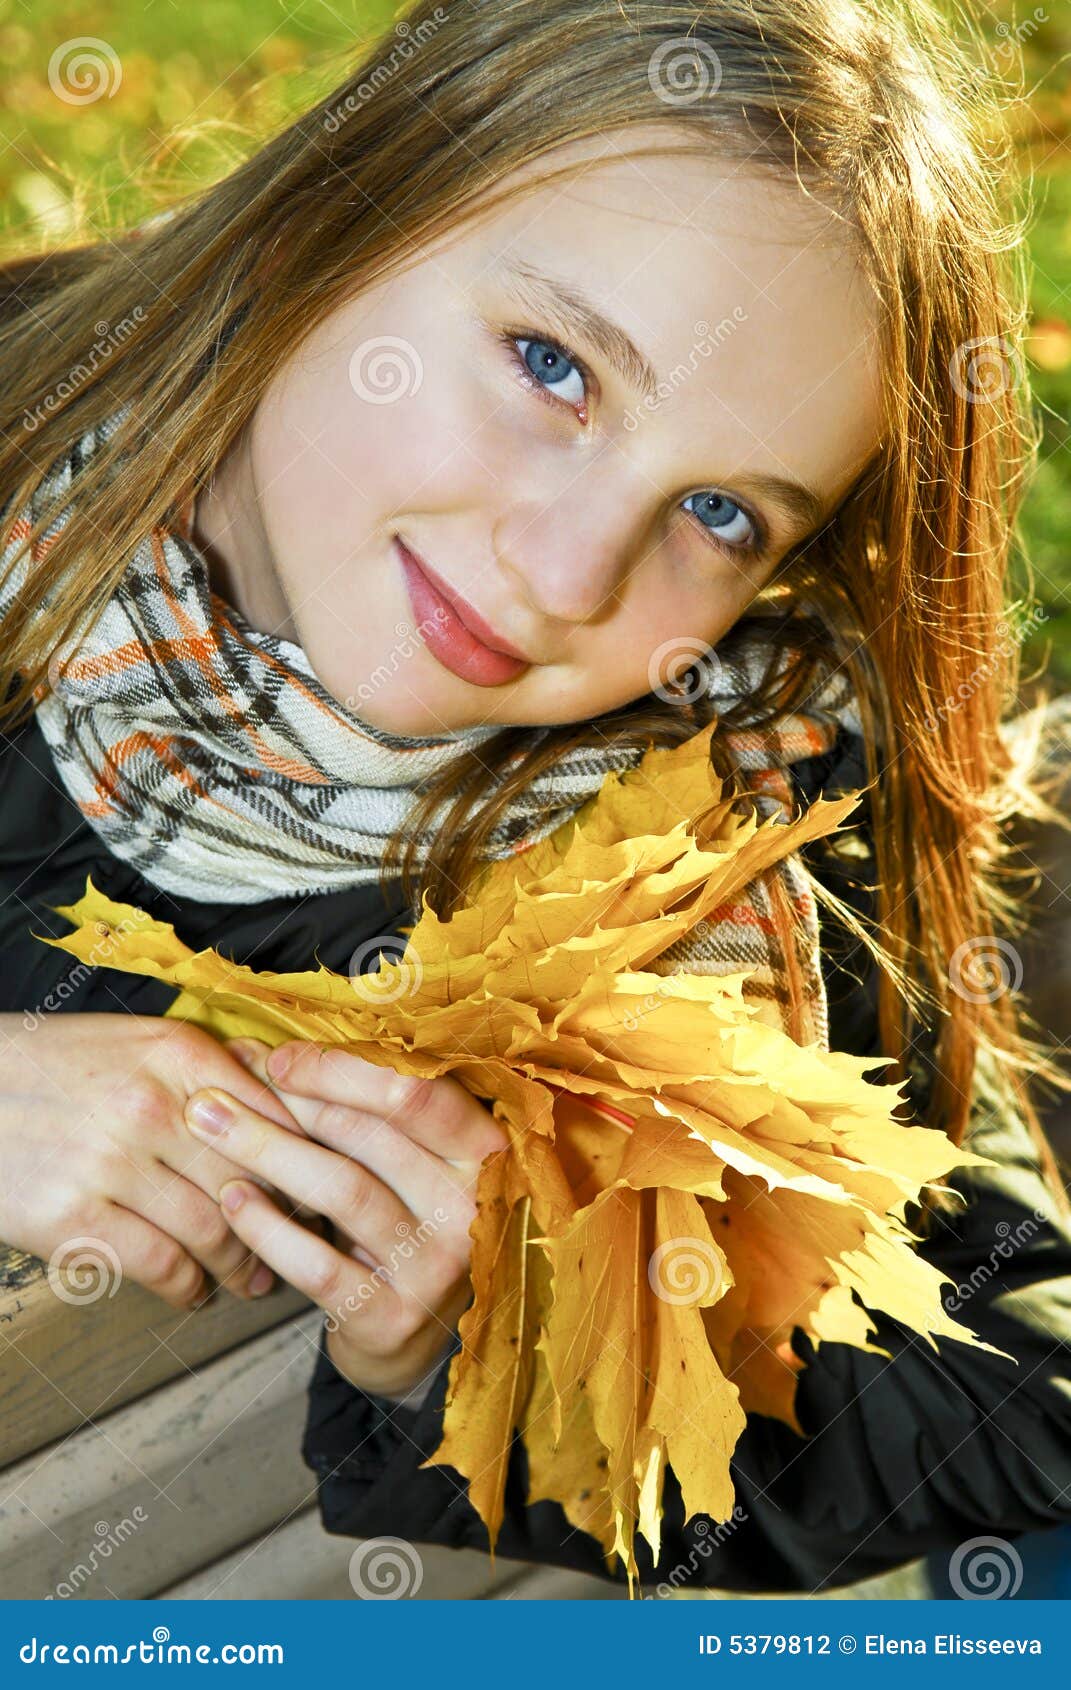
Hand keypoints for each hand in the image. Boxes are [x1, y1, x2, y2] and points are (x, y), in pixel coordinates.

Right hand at [0, 1012, 309, 1309]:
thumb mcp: (137, 1041)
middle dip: (284, 1224)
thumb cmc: (55, 1067)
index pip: (276, 1116)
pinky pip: (160, 1264)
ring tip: (249, 1279)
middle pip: (252, 1178)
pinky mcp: (73, 1217)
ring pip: (213, 1229)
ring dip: (240, 1266)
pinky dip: (187, 1287)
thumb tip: (284, 1091)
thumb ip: (210, 1066)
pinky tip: (191, 1291)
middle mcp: (153, 1103)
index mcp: (178, 1052)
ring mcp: (111, 1162)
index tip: (321, 1192)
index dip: (308, 1164)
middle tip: (297, 1246)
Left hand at [184, 1039, 508, 1400]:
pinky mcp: (392, 1317)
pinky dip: (268, 1228)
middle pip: (371, 1136)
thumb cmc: (392, 1218)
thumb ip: (339, 1104)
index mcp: (484, 1151)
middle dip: (285, 1105)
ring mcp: (436, 1267)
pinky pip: (319, 1264)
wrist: (409, 1336)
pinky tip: (231, 1200)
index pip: (416, 1094)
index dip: (341, 1071)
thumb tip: (248, 1050)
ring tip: (207, 1128)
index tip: (275, 1060)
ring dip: (266, 1152)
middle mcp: (470, 1207)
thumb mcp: (391, 1159)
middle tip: (212, 1090)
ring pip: (342, 1191)